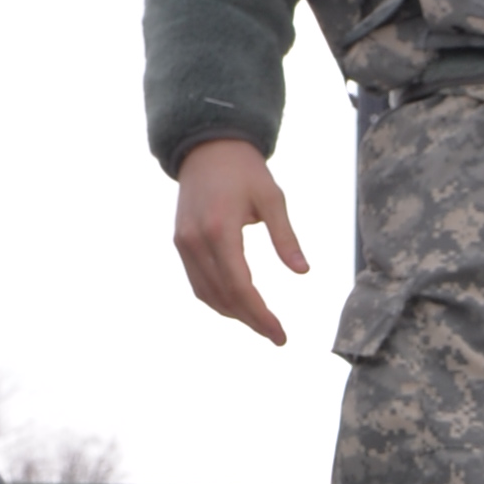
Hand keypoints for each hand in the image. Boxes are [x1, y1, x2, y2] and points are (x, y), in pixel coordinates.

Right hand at [173, 137, 308, 345]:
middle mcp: (196, 240)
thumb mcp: (272, 198)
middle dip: (251, 320)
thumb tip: (303, 272)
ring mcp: (184, 243)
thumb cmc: (245, 171)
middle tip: (277, 336)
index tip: (280, 334)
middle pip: (223, 296)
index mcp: (220, 228)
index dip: (260, 315)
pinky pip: (197, 282)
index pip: (240, 286)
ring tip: (260, 323)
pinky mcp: (180, 242)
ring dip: (233, 314)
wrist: (208, 148)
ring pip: (206, 294)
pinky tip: (238, 306)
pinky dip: (217, 299)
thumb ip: (285, 236)